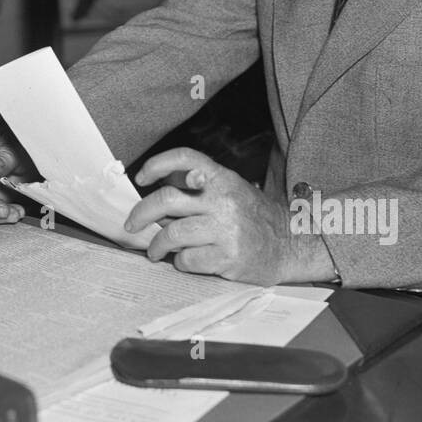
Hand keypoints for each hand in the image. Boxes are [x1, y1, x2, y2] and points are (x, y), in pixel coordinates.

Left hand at [125, 147, 334, 283]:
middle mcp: (223, 200)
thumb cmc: (253, 218)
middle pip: (166, 200)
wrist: (289, 245)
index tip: (141, 178)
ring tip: (156, 251)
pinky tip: (185, 261)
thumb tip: (156, 191)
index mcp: (222, 179)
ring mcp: (226, 229)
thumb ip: (198, 188)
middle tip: (132, 226)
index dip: (158, 164)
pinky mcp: (227, 256)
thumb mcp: (231, 190)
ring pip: (171, 234)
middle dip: (140, 214)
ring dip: (156, 246)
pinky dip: (179, 263)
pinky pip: (186, 260)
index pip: (185, 158)